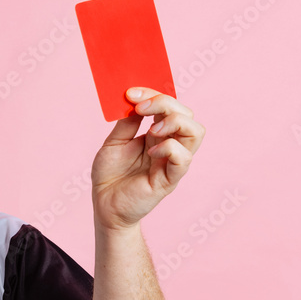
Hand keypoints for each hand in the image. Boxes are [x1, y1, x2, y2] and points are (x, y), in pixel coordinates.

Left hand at [91, 87, 204, 230]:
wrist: (104, 206)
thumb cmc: (109, 176)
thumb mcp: (113, 143)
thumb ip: (127, 123)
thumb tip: (135, 101)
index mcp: (156, 134)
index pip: (168, 106)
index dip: (153, 94)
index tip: (131, 93)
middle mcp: (168, 145)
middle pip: (187, 114)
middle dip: (165, 103)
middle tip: (140, 108)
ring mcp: (172, 161)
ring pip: (196, 131)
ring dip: (174, 122)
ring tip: (151, 131)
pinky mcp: (170, 179)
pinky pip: (184, 158)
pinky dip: (169, 148)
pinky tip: (151, 154)